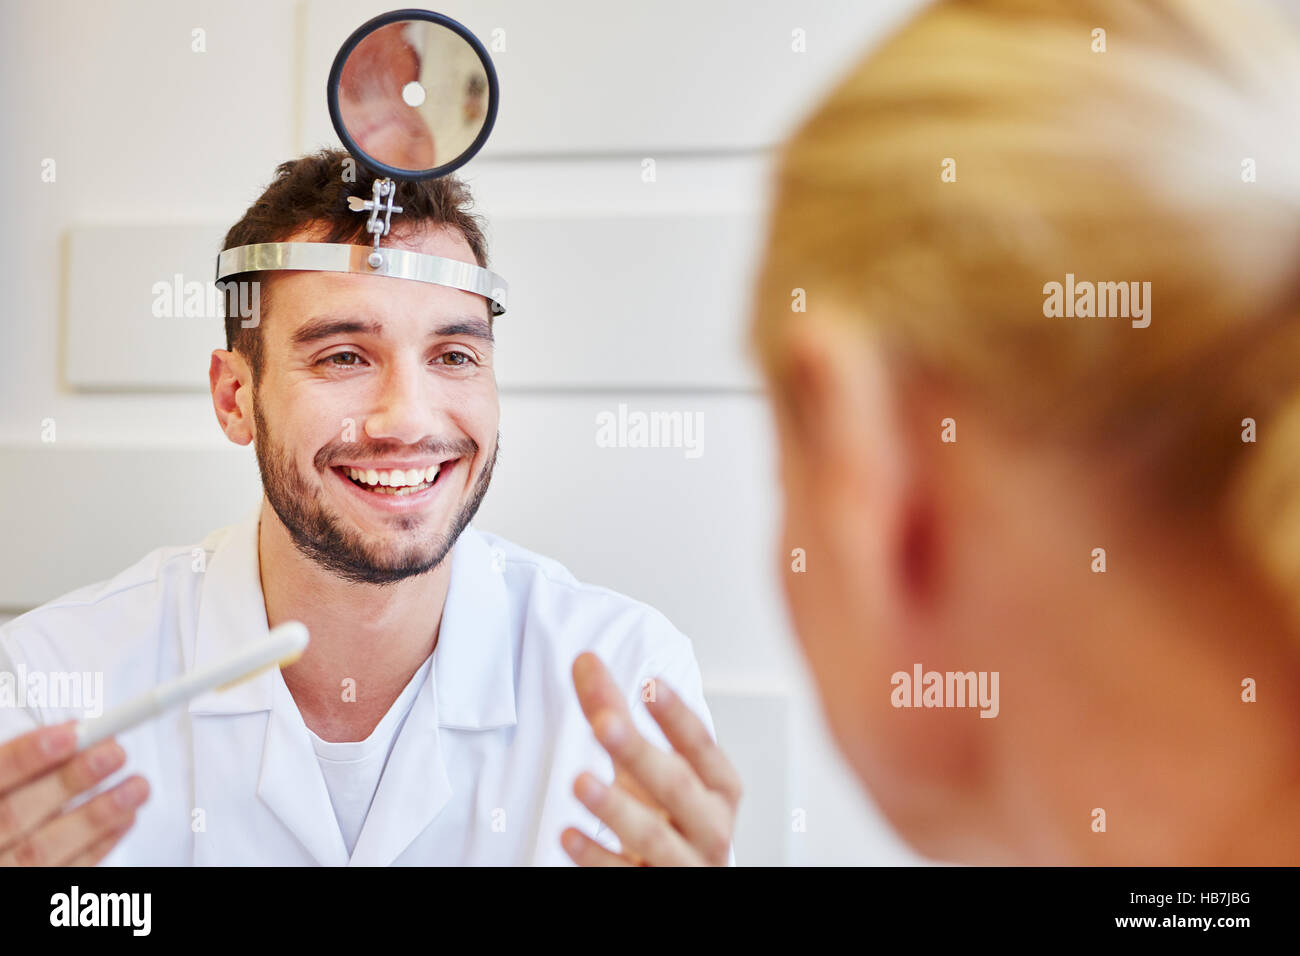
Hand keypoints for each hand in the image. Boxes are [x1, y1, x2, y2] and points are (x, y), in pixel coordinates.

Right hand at [0, 721, 148, 865]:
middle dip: (69, 782)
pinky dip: (97, 845)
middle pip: (15, 817)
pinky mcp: (29, 892)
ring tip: (136, 786)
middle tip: (114, 753)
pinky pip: (64, 875)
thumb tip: (73, 732)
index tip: (69, 734)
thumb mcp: (4, 780)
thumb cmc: (5, 802)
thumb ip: (22, 763)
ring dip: (96, 816)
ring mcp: (1, 872)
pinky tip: (125, 818)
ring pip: (42, 852)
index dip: (26, 757)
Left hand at [562, 652, 740, 865]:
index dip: (676, 716)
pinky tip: (568, 833)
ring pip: (653, 838)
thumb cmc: (667, 816)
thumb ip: (614, 713)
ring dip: (615, 809)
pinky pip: (623, 875)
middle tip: (604, 723)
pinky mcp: (654, 889)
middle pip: (677, 787)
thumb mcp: (644, 764)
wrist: (678, 875)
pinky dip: (596, 856)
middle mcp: (709, 826)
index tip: (651, 684)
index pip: (702, 745)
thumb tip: (585, 661)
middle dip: (639, 754)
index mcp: (717, 787)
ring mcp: (685, 864)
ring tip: (579, 781)